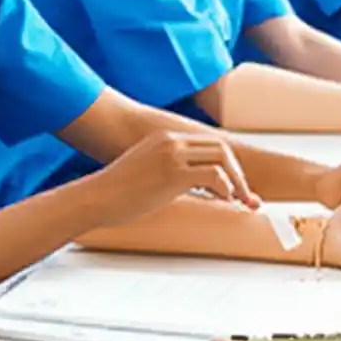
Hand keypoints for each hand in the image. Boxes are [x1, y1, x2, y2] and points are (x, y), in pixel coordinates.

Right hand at [98, 132, 260, 222]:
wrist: (96, 198)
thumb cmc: (116, 193)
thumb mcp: (146, 171)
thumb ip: (168, 171)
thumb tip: (192, 187)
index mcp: (165, 138)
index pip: (209, 143)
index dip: (227, 164)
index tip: (235, 186)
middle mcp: (171, 141)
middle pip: (221, 148)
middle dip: (238, 173)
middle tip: (244, 196)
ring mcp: (172, 155)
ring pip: (222, 159)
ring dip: (236, 182)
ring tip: (238, 201)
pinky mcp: (173, 173)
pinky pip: (213, 176)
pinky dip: (226, 189)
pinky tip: (224, 202)